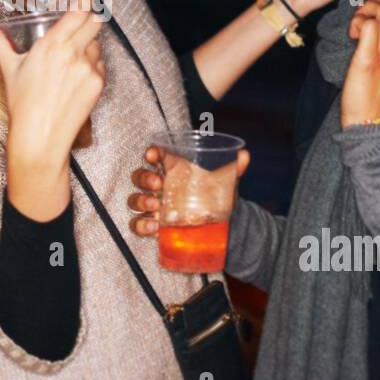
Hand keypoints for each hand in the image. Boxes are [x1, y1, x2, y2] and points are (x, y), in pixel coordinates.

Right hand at [0, 6, 104, 220]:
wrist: (40, 136)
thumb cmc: (23, 104)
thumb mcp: (10, 70)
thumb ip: (0, 43)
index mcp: (51, 45)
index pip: (77, 13)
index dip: (85, 2)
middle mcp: (72, 53)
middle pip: (94, 23)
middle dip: (92, 21)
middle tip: (86, 22)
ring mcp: (88, 68)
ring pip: (97, 46)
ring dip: (90, 47)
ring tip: (73, 63)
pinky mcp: (98, 84)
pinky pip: (101, 66)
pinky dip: (93, 68)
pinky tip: (77, 80)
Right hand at [127, 144, 249, 236]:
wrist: (219, 224)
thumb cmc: (215, 196)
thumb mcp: (224, 183)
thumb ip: (233, 169)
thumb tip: (244, 156)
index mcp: (172, 170)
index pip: (155, 157)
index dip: (151, 153)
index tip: (153, 155)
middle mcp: (158, 187)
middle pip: (140, 177)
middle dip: (144, 178)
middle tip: (158, 184)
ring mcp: (153, 207)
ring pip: (134, 200)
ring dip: (141, 201)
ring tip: (156, 207)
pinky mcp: (153, 225)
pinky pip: (137, 224)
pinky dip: (141, 225)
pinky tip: (153, 226)